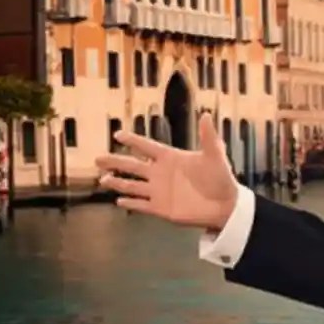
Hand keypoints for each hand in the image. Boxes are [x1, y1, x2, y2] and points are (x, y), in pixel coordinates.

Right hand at [94, 113, 238, 230]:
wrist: (226, 206)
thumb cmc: (221, 179)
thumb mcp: (215, 156)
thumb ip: (208, 137)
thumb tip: (206, 115)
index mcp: (171, 158)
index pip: (147, 146)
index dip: (133, 140)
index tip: (118, 134)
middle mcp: (160, 173)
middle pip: (132, 165)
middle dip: (115, 161)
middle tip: (97, 159)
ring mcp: (159, 191)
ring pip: (132, 185)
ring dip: (117, 182)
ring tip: (103, 179)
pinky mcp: (161, 208)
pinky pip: (141, 205)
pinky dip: (130, 203)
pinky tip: (118, 201)